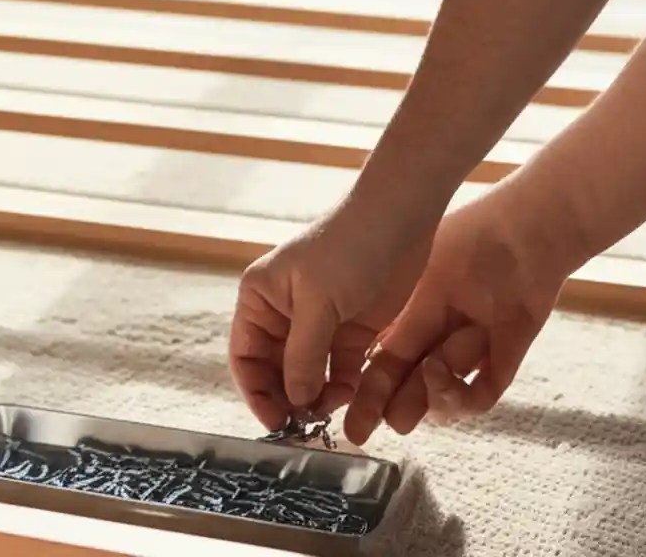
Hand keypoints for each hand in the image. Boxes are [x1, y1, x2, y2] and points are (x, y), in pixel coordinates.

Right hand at [229, 202, 436, 430]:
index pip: (245, 356)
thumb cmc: (347, 248)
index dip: (256, 391)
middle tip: (307, 425)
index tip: (274, 422)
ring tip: (334, 408)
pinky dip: (344, 388)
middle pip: (275, 371)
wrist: (400, 220)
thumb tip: (295, 401)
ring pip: (308, 375)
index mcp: (259, 300)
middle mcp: (282, 314)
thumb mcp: (318, 303)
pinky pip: (340, 370)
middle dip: (288, 398)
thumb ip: (303, 356)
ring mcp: (317, 324)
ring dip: (317, 396)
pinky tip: (353, 397)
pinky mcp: (351, 331)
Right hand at [342, 188, 571, 444]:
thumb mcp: (407, 295)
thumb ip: (381, 338)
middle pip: (406, 389)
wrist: (520, 236)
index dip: (362, 396)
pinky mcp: (501, 360)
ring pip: (440, 399)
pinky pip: (479, 397)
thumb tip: (340, 376)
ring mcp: (467, 352)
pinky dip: (460, 395)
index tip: (346, 421)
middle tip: (364, 431)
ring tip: (431, 371)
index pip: (378, 367)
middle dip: (388, 408)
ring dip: (429, 395)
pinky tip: (451, 372)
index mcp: (404, 319)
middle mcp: (433, 339)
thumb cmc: (457, 246)